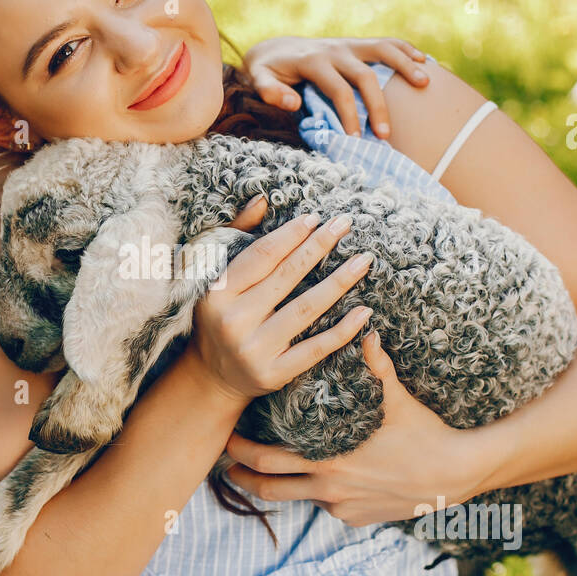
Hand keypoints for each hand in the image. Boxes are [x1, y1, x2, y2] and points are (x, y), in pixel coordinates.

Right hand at [187, 206, 374, 406]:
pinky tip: (364, 311)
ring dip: (339, 282)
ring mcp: (255, 350)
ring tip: (363, 260)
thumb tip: (262, 199)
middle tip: (345, 224)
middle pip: (287, 277)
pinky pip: (315, 348)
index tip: (315, 218)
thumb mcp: (215, 276)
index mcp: (217, 293)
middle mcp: (234, 321)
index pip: (261, 257)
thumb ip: (237, 235)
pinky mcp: (274, 373)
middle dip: (319, 246)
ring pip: (306, 309)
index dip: (290, 235)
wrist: (212, 376)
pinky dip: (342, 330)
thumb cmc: (217, 315)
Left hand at [222, 328, 486, 524]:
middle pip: (268, 486)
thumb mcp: (397, 398)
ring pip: (294, 500)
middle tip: (224, 462)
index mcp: (328, 458)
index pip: (266, 460)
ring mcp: (340, 508)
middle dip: (241, 475)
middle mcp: (328, 488)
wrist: (455, 476)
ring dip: (271, 488)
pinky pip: (327, 507)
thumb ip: (376, 366)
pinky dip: (317, 494)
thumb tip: (365, 329)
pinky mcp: (355, 519)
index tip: (226, 439)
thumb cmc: (425, 434)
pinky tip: (317, 478)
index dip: (240, 453)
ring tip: (253, 477)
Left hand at [242, 35, 430, 138]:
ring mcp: (349, 44)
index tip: (356, 139)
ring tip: (424, 83)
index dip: (349, 115)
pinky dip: (406, 50)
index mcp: (314, 61)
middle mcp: (335, 50)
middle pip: (365, 76)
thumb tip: (293, 104)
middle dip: (378, 106)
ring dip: (405, 65)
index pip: (338, 90)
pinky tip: (426, 62)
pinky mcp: (358, 44)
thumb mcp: (260, 78)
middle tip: (385, 135)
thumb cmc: (269, 70)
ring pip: (383, 50)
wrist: (275, 47)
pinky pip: (387, 43)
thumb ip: (270, 92)